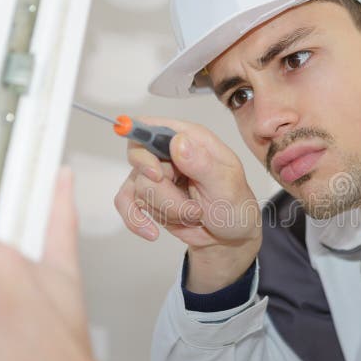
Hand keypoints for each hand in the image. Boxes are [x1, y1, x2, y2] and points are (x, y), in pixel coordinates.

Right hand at [115, 118, 261, 292]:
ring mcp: (156, 175)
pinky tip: (152, 232)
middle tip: (192, 207)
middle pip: (140, 161)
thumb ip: (202, 163)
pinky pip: (125, 203)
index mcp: (191, 139)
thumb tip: (178, 141)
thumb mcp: (226, 185)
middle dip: (163, 191)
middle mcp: (169, 153)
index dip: (145, 145)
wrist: (230, 234)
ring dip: (166, 209)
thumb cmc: (234, 204)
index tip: (157, 174)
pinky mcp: (148, 196)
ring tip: (195, 215)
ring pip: (138, 188)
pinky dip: (136, 220)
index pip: (151, 126)